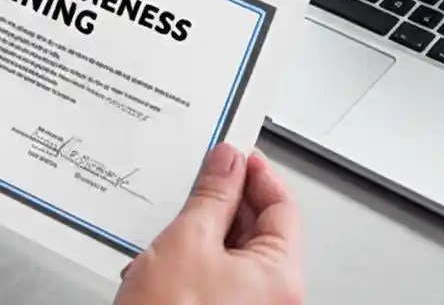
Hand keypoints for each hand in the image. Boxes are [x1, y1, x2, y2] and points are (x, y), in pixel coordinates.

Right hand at [115, 143, 303, 304]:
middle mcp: (272, 297)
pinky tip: (161, 258)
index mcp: (282, 276)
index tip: (233, 153)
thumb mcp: (187, 242)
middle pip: (258, 229)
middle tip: (197, 179)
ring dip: (201, 231)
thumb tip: (227, 163)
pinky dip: (190, 259)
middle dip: (223, 202)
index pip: (282, 205)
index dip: (256, 173)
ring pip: (230, 252)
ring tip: (171, 225)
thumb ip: (210, 195)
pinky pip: (213, 276)